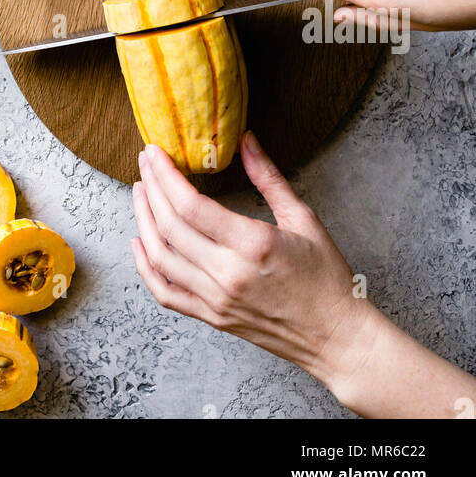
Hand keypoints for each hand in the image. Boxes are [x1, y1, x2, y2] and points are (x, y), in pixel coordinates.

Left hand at [131, 135, 369, 381]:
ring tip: (140, 193)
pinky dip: (146, 269)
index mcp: (252, 245)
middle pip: (170, 227)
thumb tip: (246, 140)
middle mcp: (228, 274)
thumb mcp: (303, 218)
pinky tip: (140, 243)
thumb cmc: (326, 278)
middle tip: (145, 163)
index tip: (154, 152)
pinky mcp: (213, 318)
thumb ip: (269, 177)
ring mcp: (217, 300)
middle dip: (151, 188)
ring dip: (143, 221)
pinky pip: (167, 294)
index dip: (165, 175)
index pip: (191, 205)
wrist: (336, 337)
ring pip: (161, 258)